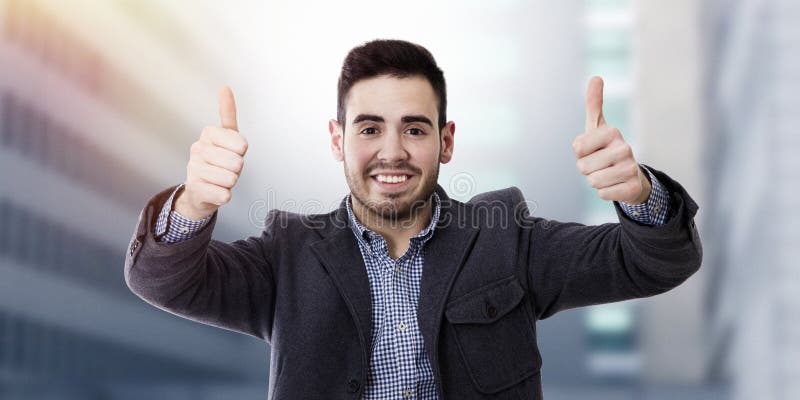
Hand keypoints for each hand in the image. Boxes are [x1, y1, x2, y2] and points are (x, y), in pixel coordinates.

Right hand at [175, 86, 247, 219]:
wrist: (201, 190)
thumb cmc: (219, 161)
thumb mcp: (227, 136)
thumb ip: (227, 113)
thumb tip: (225, 87)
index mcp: (208, 133)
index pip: (241, 145)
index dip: (241, 152)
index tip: (232, 152)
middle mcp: (197, 148)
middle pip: (237, 163)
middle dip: (237, 169)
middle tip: (225, 168)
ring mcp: (193, 168)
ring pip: (231, 179)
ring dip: (230, 183)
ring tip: (219, 179)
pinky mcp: (195, 188)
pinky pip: (224, 195)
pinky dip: (224, 196)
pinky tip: (214, 191)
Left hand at [572, 76, 650, 204]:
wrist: (630, 174)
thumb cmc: (606, 148)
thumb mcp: (597, 126)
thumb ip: (594, 103)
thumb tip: (596, 77)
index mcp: (612, 132)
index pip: (577, 148)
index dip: (580, 153)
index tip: (593, 150)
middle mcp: (624, 148)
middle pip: (583, 167)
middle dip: (587, 169)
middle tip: (600, 164)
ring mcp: (630, 168)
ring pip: (593, 182)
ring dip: (596, 181)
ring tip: (607, 173)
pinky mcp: (632, 188)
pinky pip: (603, 194)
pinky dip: (605, 192)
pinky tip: (615, 184)